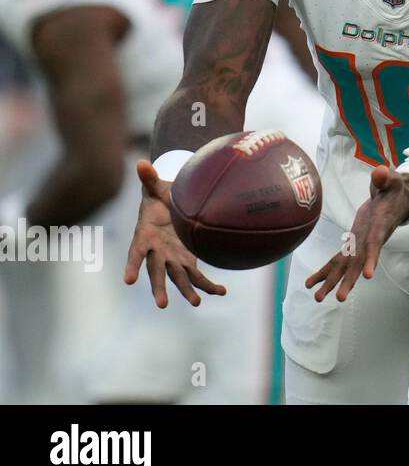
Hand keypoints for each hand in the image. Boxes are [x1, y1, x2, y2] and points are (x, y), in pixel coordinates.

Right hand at [124, 160, 226, 307]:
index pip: (136, 252)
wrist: (169, 206)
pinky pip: (197, 275)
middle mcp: (157, 251)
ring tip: (196, 302)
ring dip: (186, 291)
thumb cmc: (160, 197)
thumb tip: (142, 162)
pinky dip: (208, 284)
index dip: (132, 265)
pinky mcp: (187, 260)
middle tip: (162, 304)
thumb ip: (149, 179)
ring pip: (177, 278)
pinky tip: (222, 291)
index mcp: (145, 235)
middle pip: (156, 272)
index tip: (128, 281)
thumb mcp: (155, 188)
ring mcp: (171, 258)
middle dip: (159, 287)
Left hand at [306, 165, 408, 302]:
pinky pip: (339, 259)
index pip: (375, 244)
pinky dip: (326, 271)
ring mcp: (361, 243)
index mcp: (380, 226)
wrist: (396, 198)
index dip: (372, 259)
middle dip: (349, 280)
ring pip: (347, 266)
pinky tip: (312, 283)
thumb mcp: (392, 180)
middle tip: (339, 298)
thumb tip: (381, 173)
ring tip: (318, 299)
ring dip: (333, 282)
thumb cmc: (393, 188)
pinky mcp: (354, 242)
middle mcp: (370, 240)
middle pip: (359, 263)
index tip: (369, 276)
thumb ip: (386, 178)